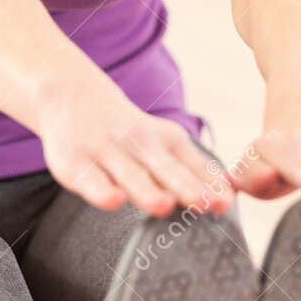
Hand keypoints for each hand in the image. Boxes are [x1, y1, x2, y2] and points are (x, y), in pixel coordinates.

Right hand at [37, 85, 234, 216]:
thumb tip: (229, 197)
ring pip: (129, 175)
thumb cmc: (127, 133)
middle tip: (205, 204)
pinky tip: (114, 200)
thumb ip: (194, 170)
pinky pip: (90, 181)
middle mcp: (139, 144)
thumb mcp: (162, 142)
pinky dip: (101, 191)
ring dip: (147, 191)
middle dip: (186, 187)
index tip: (226, 204)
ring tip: (163, 205)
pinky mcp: (74, 164)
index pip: (192, 165)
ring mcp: (106, 152)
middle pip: (165, 169)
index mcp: (166, 140)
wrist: (70, 95)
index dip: (209, 185)